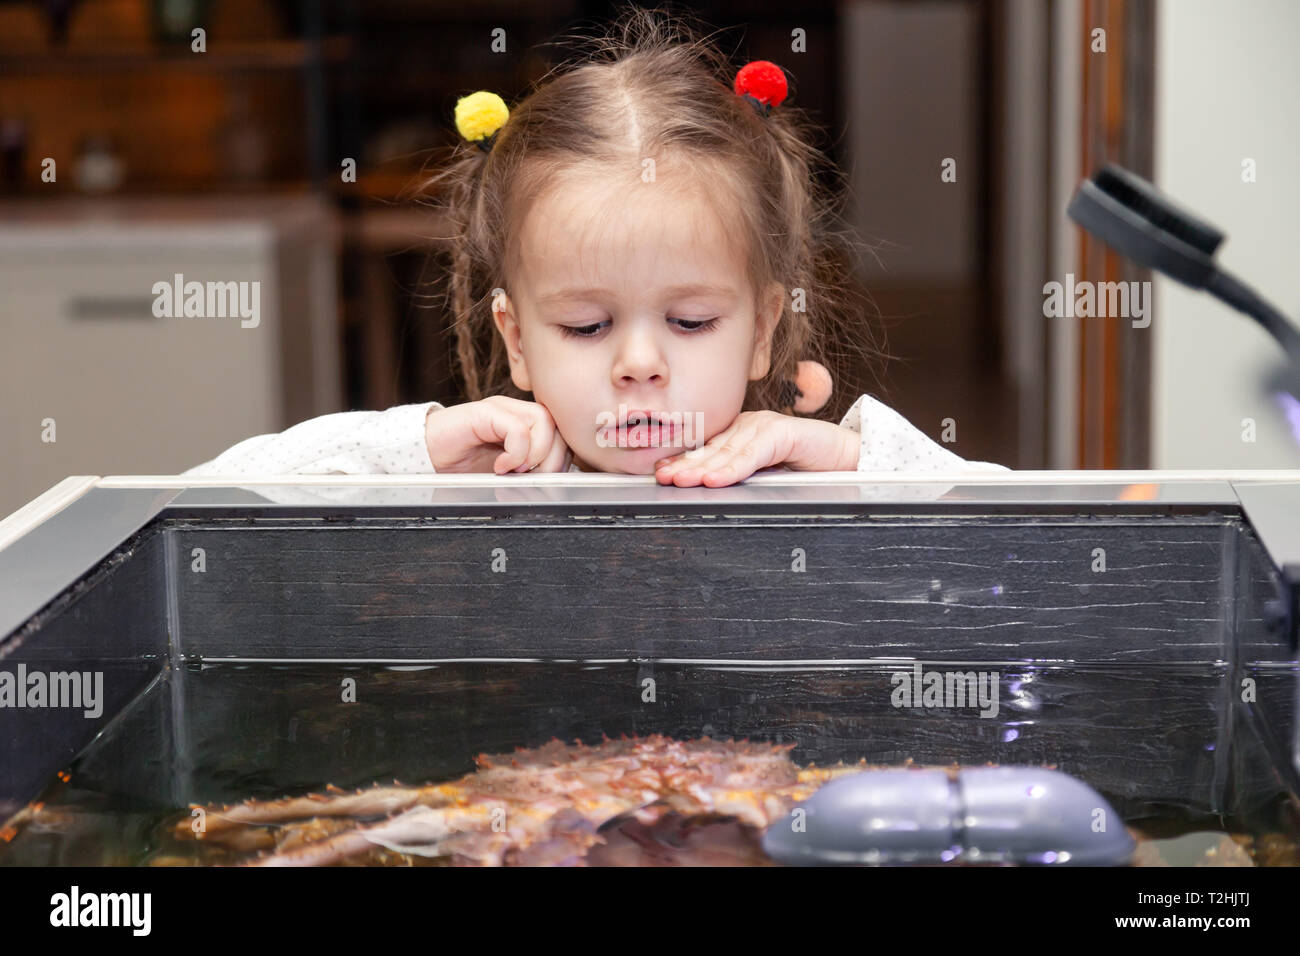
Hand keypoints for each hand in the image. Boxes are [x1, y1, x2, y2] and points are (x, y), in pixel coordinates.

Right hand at [424, 397, 571, 473]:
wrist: (424, 458)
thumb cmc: (460, 466)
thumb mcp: (504, 473)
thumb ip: (529, 471)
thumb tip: (556, 484)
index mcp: (523, 424)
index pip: (561, 433)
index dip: (562, 458)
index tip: (549, 480)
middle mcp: (515, 412)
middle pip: (557, 426)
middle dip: (554, 459)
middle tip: (537, 479)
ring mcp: (500, 409)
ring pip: (543, 420)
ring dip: (538, 453)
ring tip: (519, 471)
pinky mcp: (484, 412)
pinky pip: (516, 428)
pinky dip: (516, 452)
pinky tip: (501, 467)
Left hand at [653, 411, 859, 486]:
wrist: (845, 460)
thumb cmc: (805, 470)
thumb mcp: (764, 476)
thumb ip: (739, 478)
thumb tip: (708, 491)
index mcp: (740, 435)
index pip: (707, 450)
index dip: (683, 461)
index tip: (661, 474)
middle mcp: (748, 426)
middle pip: (712, 449)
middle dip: (685, 465)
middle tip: (663, 479)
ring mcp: (764, 426)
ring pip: (728, 451)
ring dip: (703, 467)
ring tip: (682, 480)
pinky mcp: (783, 432)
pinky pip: (753, 453)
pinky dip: (733, 468)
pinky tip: (716, 478)